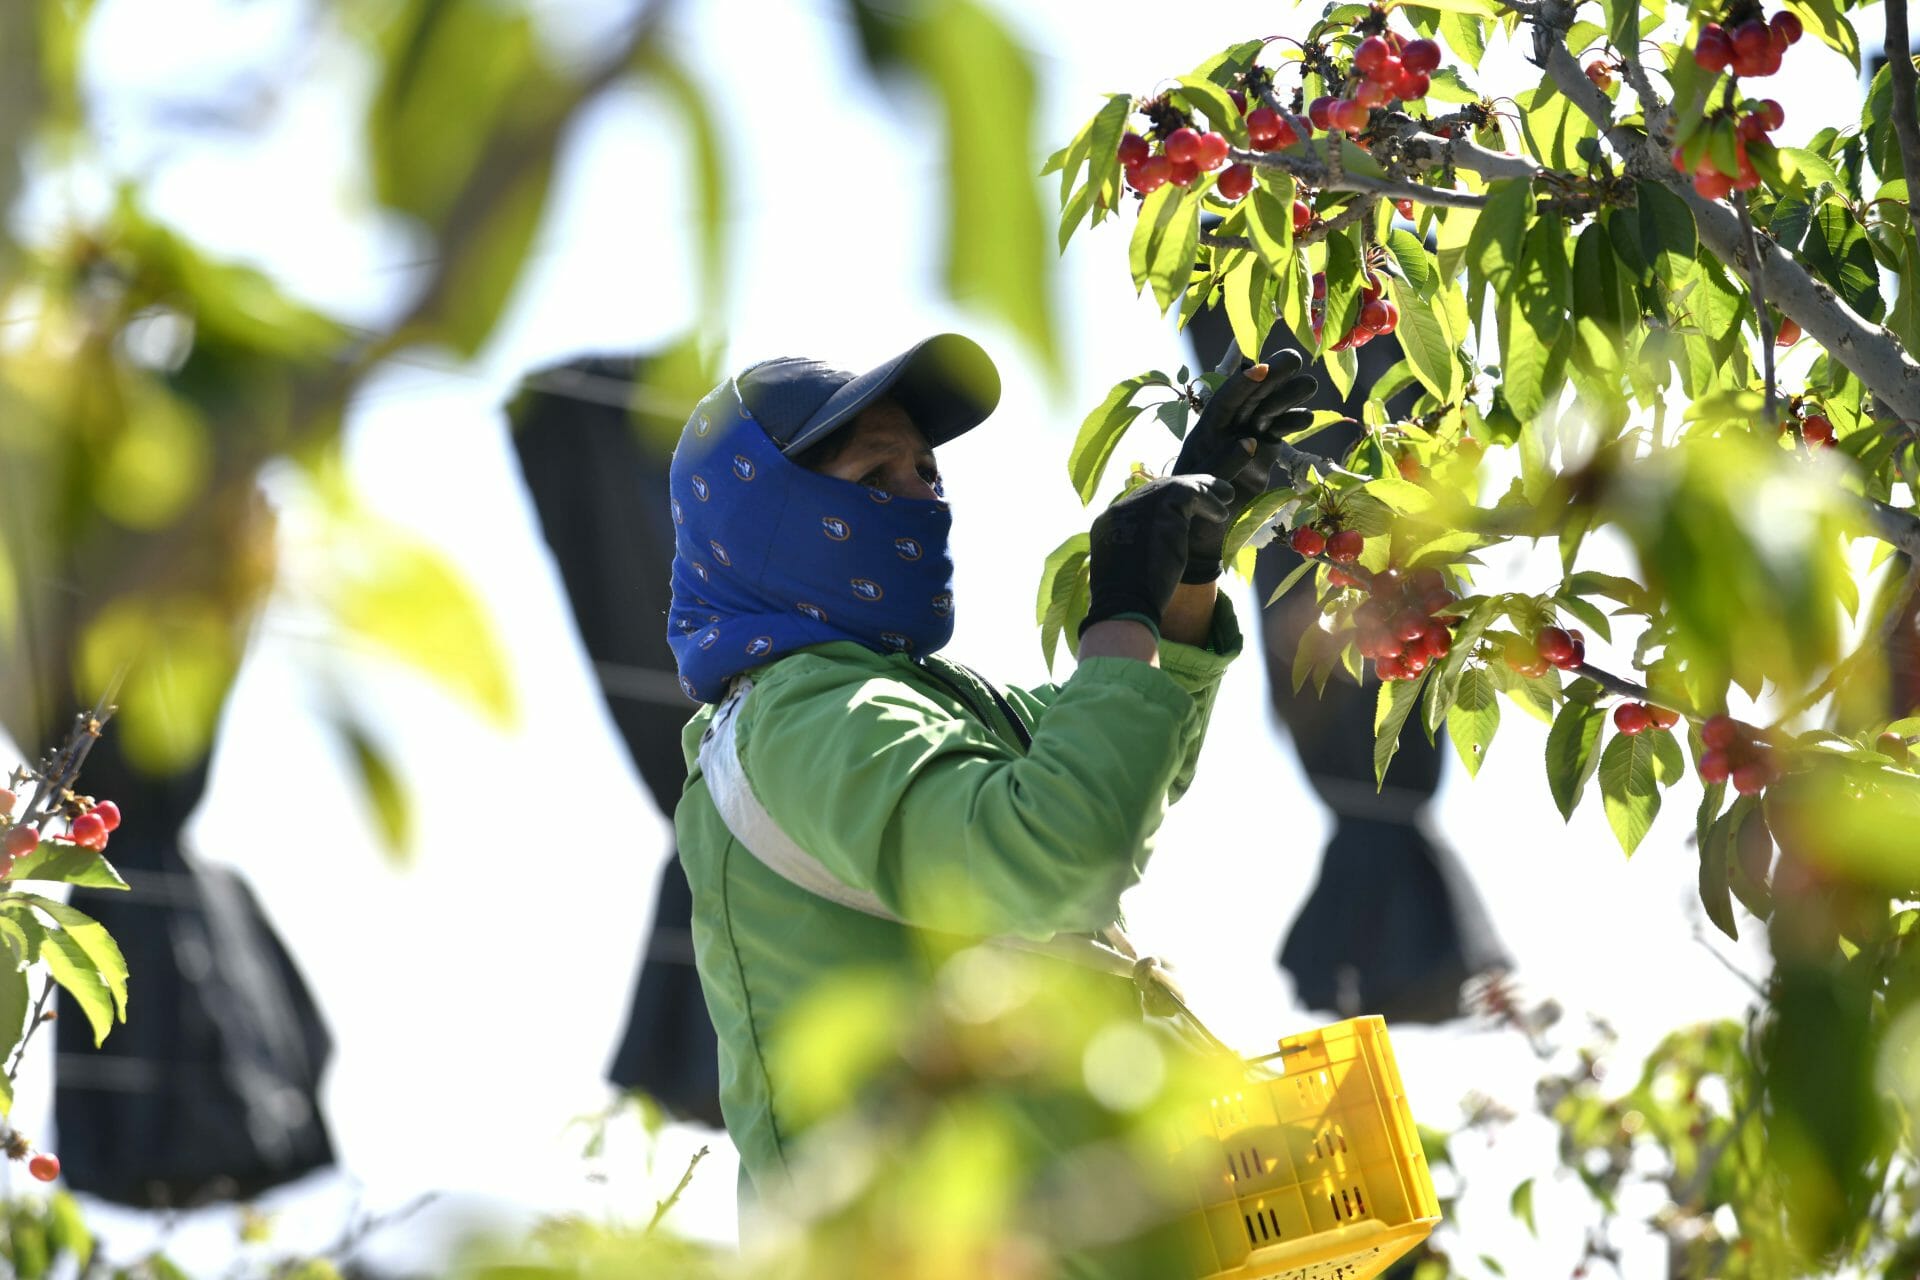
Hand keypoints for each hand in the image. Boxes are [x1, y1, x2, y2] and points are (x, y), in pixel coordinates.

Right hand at [1081, 475, 1233, 636]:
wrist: (1126, 606)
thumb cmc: (1130, 600)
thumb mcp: (1131, 569)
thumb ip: (1142, 549)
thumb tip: (1164, 547)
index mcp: (1108, 524)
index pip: (1141, 504)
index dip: (1166, 504)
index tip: (1190, 508)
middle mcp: (1119, 509)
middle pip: (1158, 490)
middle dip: (1187, 490)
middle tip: (1213, 494)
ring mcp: (1138, 505)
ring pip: (1175, 487)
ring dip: (1204, 490)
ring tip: (1226, 496)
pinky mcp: (1160, 507)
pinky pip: (1190, 493)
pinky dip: (1209, 501)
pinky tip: (1221, 514)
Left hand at [1173, 350, 1317, 581]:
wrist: (1201, 539)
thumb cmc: (1192, 514)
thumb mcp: (1199, 489)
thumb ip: (1223, 463)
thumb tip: (1250, 441)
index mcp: (1204, 434)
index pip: (1224, 403)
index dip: (1242, 385)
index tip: (1261, 368)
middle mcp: (1226, 431)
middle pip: (1250, 399)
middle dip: (1271, 378)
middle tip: (1294, 359)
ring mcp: (1246, 440)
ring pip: (1268, 412)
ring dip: (1287, 398)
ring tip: (1309, 385)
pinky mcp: (1261, 454)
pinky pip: (1278, 432)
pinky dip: (1290, 424)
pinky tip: (1306, 418)